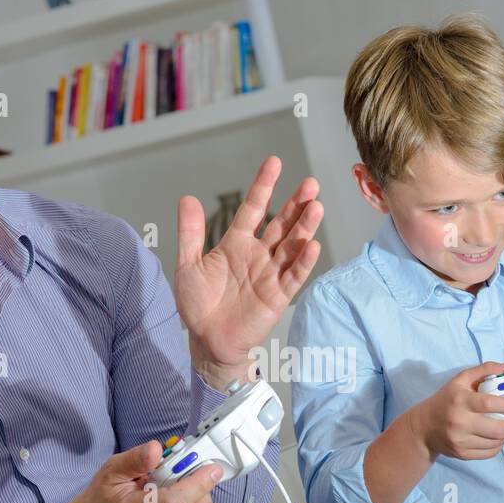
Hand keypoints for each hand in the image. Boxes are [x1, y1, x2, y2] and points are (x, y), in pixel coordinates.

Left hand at [176, 156, 323, 389]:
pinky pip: (293, 276)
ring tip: (316, 206)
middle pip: (281, 224)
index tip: (274, 162)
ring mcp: (270, 274)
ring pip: (292, 246)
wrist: (206, 340)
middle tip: (310, 184)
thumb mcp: (188, 264)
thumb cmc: (198, 304)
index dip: (263, 186)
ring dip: (304, 227)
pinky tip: (312, 245)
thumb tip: (187, 198)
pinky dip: (303, 261)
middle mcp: (258, 254)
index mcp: (236, 243)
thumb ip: (190, 233)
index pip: (253, 209)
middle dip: (296, 204)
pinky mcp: (278, 296)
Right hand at [407, 361, 503, 459]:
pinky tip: (495, 438)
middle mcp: (459, 422)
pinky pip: (490, 453)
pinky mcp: (462, 454)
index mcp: (460, 401)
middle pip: (497, 429)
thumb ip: (484, 370)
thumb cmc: (446, 400)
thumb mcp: (460, 380)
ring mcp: (461, 440)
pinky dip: (498, 446)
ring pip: (496, 443)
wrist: (424, 427)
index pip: (488, 404)